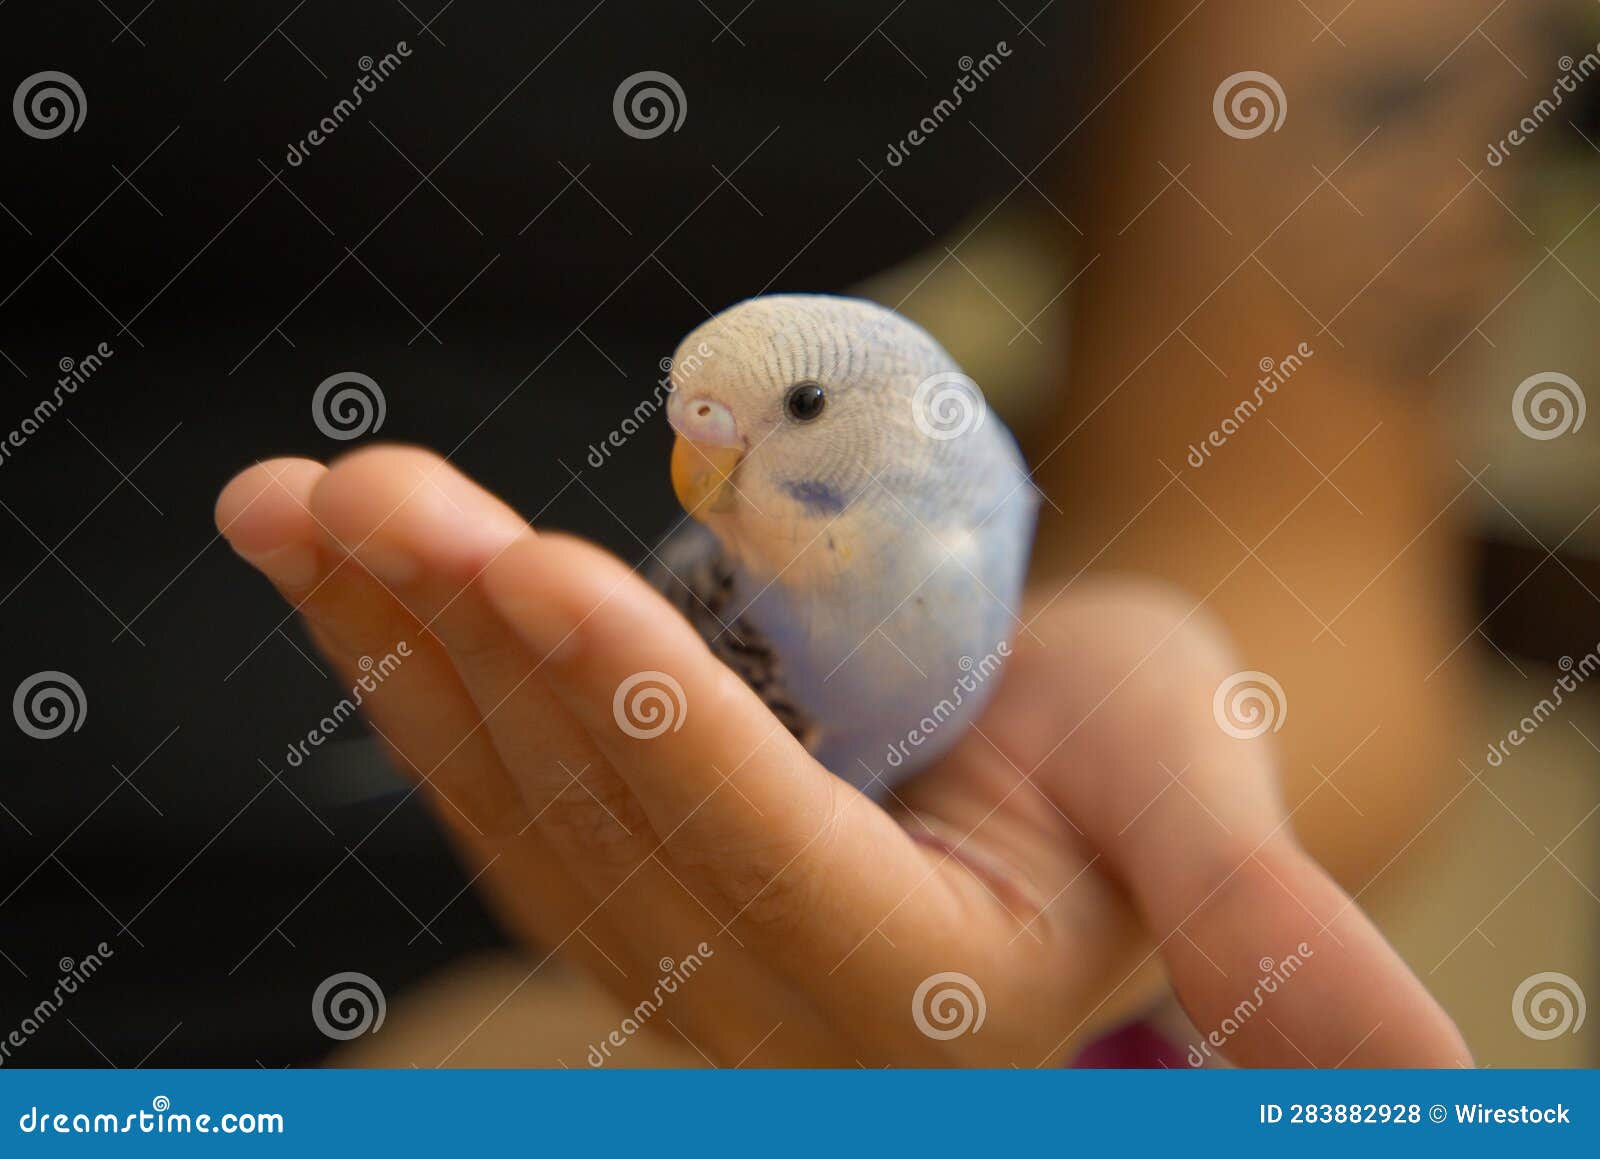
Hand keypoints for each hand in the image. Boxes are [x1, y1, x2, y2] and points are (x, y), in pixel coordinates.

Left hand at [216, 446, 1468, 1066]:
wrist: (1045, 740)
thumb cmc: (1133, 743)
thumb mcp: (1197, 800)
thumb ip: (1265, 934)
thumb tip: (1444, 1101)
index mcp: (919, 996)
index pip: (767, 853)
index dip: (655, 716)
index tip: (551, 569)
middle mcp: (767, 1000)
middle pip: (600, 813)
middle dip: (483, 642)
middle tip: (380, 488)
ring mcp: (665, 942)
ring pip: (505, 787)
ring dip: (397, 636)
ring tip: (304, 502)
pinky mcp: (603, 871)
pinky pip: (478, 763)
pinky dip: (396, 653)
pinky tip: (324, 555)